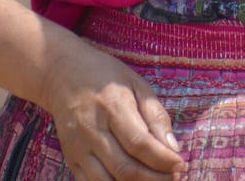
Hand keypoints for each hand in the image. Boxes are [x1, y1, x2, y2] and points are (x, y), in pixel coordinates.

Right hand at [40, 37, 184, 178]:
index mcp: (113, 105)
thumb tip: (172, 146)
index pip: (140, 143)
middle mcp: (92, 130)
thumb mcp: (136, 83)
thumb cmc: (106, 77)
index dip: (162, 159)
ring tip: (158, 180)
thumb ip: (155, 114)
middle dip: (155, 178)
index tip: (181, 164)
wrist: (62, 74)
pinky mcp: (70, 158)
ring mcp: (78, 147)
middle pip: (126, 168)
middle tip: (174, 176)